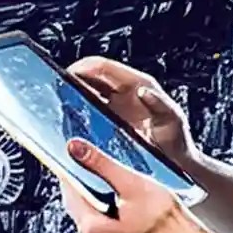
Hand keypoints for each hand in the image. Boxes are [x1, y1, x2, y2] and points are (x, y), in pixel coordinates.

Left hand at [59, 138, 207, 232]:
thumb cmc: (165, 221)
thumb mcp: (132, 184)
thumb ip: (101, 164)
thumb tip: (75, 149)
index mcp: (89, 227)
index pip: (68, 188)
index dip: (72, 165)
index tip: (76, 150)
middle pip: (76, 199)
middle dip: (83, 178)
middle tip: (96, 158)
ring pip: (88, 208)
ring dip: (95, 190)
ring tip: (113, 176)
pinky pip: (98, 217)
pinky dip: (104, 203)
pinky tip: (121, 194)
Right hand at [66, 56, 200, 169]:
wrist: (176, 165)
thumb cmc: (177, 142)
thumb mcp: (173, 122)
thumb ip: (160, 105)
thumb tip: (142, 90)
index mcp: (137, 84)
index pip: (103, 67)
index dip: (82, 67)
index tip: (65, 75)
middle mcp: (124, 91)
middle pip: (89, 78)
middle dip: (71, 81)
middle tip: (55, 93)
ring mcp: (115, 106)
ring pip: (86, 94)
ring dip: (71, 97)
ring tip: (56, 107)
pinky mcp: (110, 121)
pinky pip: (88, 111)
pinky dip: (77, 113)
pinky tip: (67, 123)